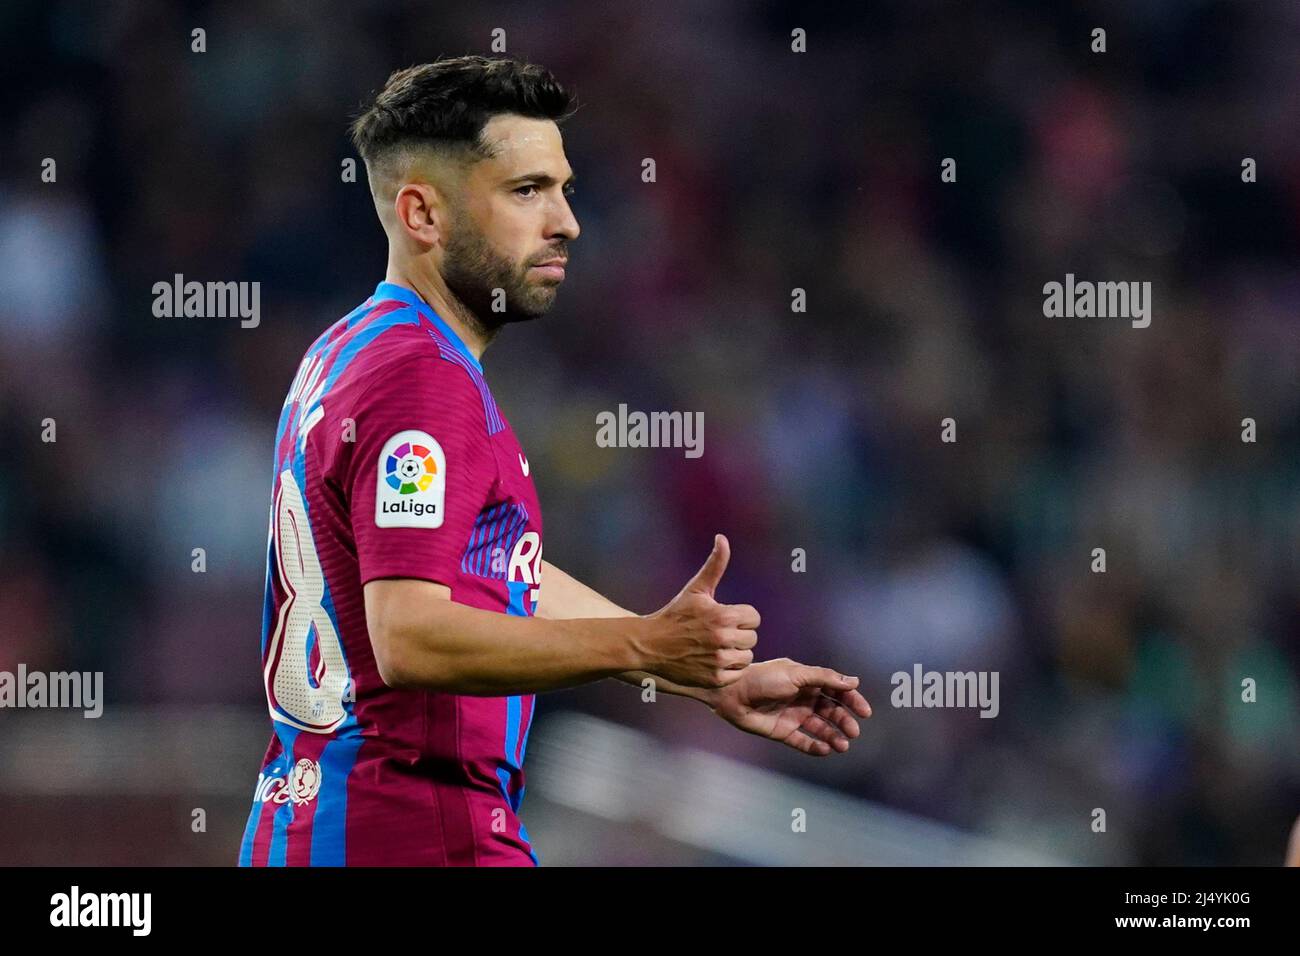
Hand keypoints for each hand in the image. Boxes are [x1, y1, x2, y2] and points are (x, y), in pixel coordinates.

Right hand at [640, 534, 758, 688]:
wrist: (650, 644)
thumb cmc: (676, 614)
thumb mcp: (696, 589)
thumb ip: (715, 564)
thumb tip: (723, 538)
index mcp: (723, 615)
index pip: (754, 618)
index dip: (740, 617)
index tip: (723, 618)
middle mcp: (723, 639)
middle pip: (752, 638)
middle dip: (738, 635)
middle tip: (717, 634)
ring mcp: (719, 661)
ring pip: (746, 657)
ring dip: (734, 653)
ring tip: (714, 648)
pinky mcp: (715, 679)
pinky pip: (737, 674)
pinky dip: (728, 670)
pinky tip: (711, 661)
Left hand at [708, 657, 871, 754]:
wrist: (732, 694)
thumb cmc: (763, 678)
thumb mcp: (796, 674)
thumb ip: (824, 678)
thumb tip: (854, 681)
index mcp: (808, 682)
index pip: (837, 691)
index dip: (852, 700)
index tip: (864, 711)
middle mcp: (804, 699)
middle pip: (832, 711)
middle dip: (844, 721)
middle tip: (854, 731)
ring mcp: (794, 716)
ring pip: (820, 728)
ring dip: (833, 736)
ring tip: (842, 745)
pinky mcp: (784, 732)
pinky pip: (804, 742)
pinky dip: (815, 747)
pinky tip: (826, 750)